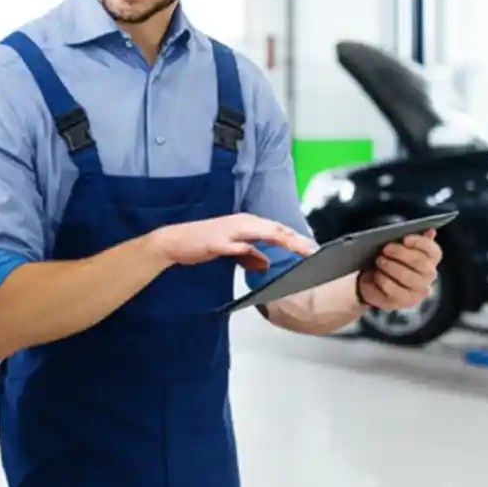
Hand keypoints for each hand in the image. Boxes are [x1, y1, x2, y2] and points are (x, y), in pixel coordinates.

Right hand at [149, 214, 316, 271]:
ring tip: (296, 248)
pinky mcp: (216, 242)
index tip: (311, 247)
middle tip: (312, 249)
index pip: (276, 228)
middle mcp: (240, 223)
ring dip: (279, 239)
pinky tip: (258, 253)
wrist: (175, 241)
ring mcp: (229, 232)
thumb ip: (249, 255)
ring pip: (259, 232)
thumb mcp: (231, 251)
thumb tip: (266, 263)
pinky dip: (247, 247)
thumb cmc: (203, 243)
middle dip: (294, 239)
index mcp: (245, 223)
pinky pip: (235, 245)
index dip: (294, 237)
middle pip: (273, 228)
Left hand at [357, 229, 442, 308]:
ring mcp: (418, 291)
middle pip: (421, 264)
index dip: (420, 243)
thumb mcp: (398, 244)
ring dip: (390, 266)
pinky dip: (382, 279)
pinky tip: (376, 274)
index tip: (405, 238)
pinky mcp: (403, 302)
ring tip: (379, 260)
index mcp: (431, 259)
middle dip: (401, 254)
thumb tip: (430, 230)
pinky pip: (392, 289)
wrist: (372, 279)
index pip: (433, 251)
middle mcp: (428, 276)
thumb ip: (413, 237)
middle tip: (385, 248)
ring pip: (407, 277)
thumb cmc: (388, 258)